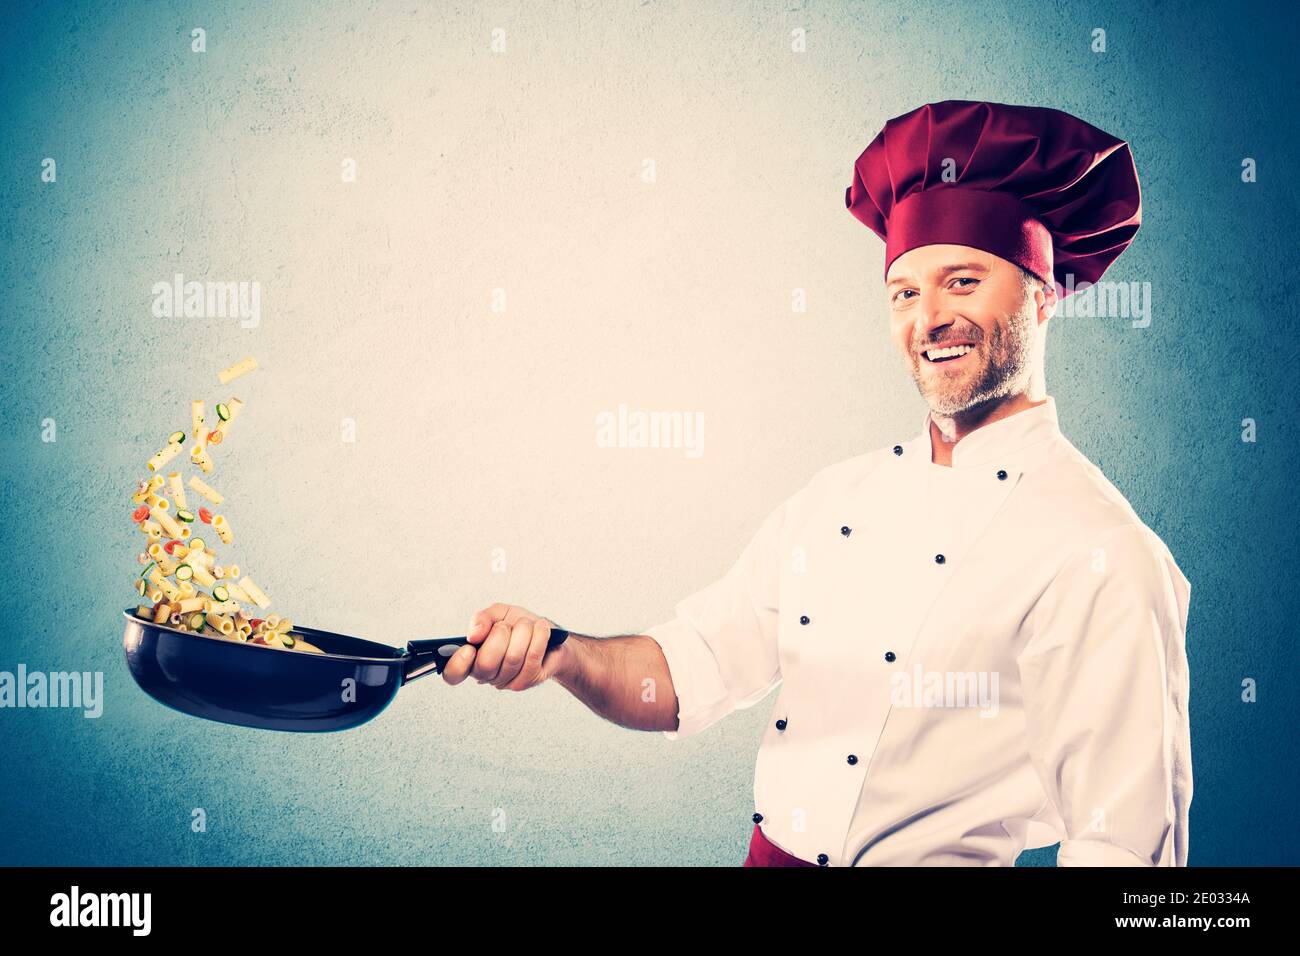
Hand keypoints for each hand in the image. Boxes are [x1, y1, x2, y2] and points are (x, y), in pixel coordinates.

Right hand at [443, 602, 569, 690]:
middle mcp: (486, 674)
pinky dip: (538, 637)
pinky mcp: (526, 681)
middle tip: (507, 626)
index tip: (470, 647)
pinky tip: (541, 628)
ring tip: (528, 625)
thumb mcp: (499, 615)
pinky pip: (531, 658)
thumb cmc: (520, 626)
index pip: (453, 674)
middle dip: (500, 636)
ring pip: (512, 658)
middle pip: (485, 664)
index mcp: (472, 658)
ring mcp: (506, 681)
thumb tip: (473, 634)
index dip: (458, 663)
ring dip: (523, 632)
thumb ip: (482, 619)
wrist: (548, 634)